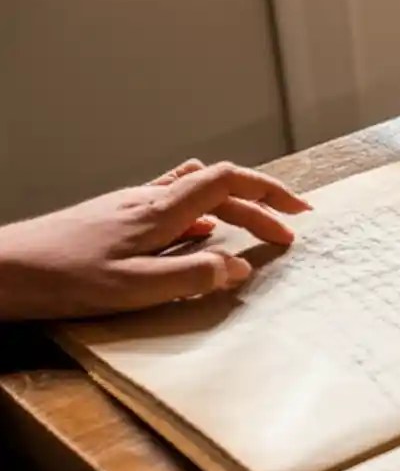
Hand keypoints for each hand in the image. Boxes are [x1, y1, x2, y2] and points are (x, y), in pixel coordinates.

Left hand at [0, 160, 310, 320]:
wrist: (3, 268)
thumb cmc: (64, 278)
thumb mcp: (135, 288)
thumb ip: (193, 277)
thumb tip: (239, 269)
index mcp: (161, 210)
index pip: (229, 182)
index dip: (270, 192)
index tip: (299, 212)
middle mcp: (149, 200)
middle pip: (219, 188)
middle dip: (260, 207)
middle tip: (287, 235)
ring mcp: (131, 206)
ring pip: (196, 191)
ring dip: (232, 207)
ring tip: (252, 227)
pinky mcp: (116, 219)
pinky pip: (172, 205)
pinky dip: (200, 215)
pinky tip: (197, 237)